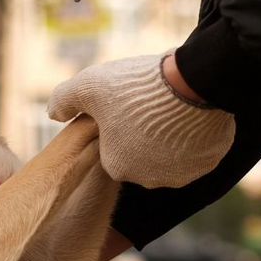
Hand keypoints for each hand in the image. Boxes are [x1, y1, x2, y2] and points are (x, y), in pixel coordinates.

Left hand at [48, 52, 235, 188]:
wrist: (193, 81)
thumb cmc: (135, 86)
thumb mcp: (88, 85)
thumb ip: (64, 100)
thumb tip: (53, 113)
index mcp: (117, 167)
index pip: (115, 148)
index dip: (121, 124)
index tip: (130, 105)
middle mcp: (148, 180)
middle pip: (144, 154)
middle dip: (146, 133)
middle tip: (152, 105)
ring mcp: (181, 174)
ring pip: (172, 154)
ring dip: (171, 136)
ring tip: (174, 107)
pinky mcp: (207, 163)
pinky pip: (199, 150)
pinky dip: (196, 135)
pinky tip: (193, 114)